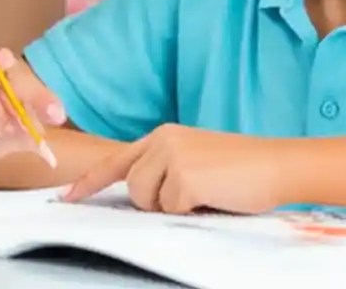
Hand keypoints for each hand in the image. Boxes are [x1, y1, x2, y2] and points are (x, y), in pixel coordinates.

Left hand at [63, 124, 285, 214]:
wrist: (277, 164)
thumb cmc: (242, 169)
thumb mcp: (196, 160)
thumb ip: (165, 170)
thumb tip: (142, 196)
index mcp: (163, 135)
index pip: (117, 161)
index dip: (90, 182)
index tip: (68, 197)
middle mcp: (162, 140)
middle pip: (132, 187)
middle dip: (156, 201)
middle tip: (195, 193)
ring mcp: (170, 157)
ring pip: (147, 200)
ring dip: (173, 206)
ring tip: (205, 192)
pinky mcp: (183, 177)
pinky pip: (171, 209)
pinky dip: (192, 210)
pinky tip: (214, 195)